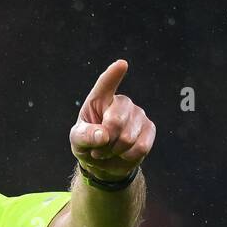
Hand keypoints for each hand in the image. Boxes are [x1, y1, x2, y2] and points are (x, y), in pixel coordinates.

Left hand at [69, 60, 154, 181]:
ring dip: (115, 152)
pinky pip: (141, 147)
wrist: (104, 161)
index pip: (105, 84)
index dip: (113, 75)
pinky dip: (128, 156)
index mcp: (100, 99)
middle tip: (98, 149)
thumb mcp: (77, 141)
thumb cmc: (88, 144)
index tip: (121, 65)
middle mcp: (121, 102)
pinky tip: (123, 154)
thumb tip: (103, 135)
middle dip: (105, 142)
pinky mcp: (149, 129)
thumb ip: (84, 136)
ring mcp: (138, 114)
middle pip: (116, 122)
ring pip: (128, 138)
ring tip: (109, 151)